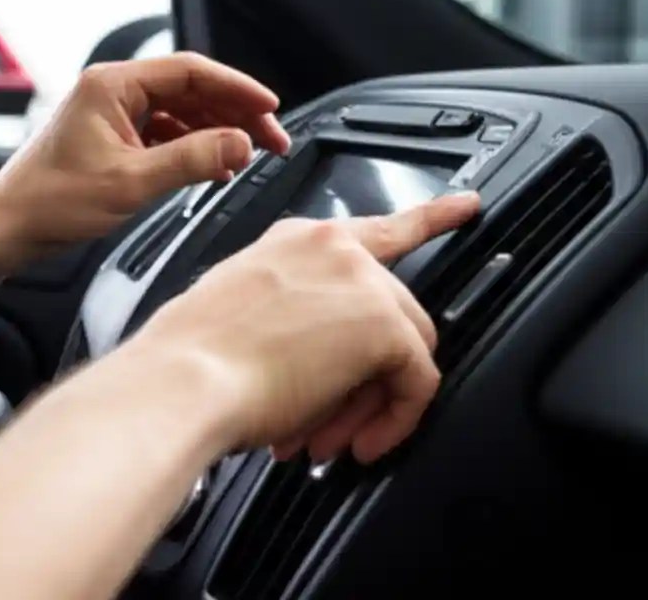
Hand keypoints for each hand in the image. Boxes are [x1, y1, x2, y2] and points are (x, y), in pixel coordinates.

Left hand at [0, 52, 290, 259]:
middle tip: (270, 139)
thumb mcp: (131, 182)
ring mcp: (113, 114)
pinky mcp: (114, 138)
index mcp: (113, 84)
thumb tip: (239, 144)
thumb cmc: (52, 201)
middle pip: (191, 90)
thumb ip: (191, 160)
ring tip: (248, 156)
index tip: (270, 108)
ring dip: (217, 132)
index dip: (237, 88)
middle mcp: (113, 90)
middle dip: (234, 113)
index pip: (191, 71)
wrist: (9, 227)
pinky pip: (166, 133)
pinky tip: (214, 167)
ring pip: (182, 112)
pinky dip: (193, 148)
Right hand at [120, 192, 481, 463]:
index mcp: (297, 241)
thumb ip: (299, 324)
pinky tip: (359, 441)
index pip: (379, 228)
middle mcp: (334, 247)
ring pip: (406, 349)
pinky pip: (417, 382)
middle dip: (368, 377)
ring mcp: (363, 280)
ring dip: (373, 404)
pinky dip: (395, 420)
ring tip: (329, 439)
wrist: (183, 380)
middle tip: (332, 423)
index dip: (431, 217)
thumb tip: (323, 374)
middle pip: (393, 313)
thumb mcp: (247, 319)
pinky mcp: (384, 323)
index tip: (465, 206)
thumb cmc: (194, 360)